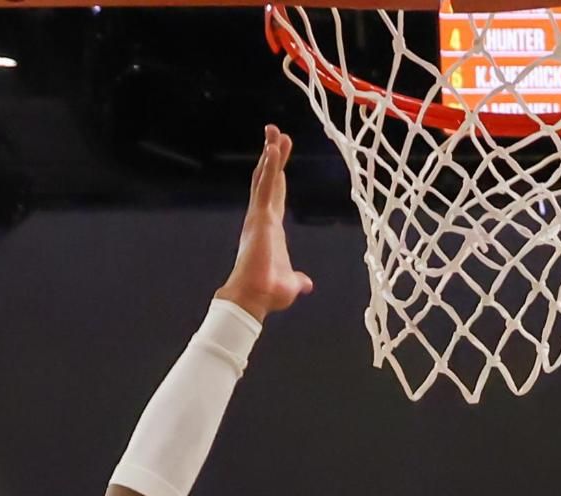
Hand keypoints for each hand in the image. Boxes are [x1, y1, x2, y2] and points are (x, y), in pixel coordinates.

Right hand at [216, 125, 314, 320]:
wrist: (254, 299)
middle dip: (273, 157)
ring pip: (265, 178)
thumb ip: (298, 280)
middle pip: (268, 180)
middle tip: (276, 133)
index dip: (277, 176)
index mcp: (270, 231)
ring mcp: (260, 217)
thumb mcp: (292, 284)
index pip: (275, 196)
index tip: (280, 156)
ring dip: (271, 155)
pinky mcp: (260, 217)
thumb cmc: (268, 294)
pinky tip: (272, 149)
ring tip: (275, 132)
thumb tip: (306, 284)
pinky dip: (269, 167)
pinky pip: (265, 186)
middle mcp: (262, 219)